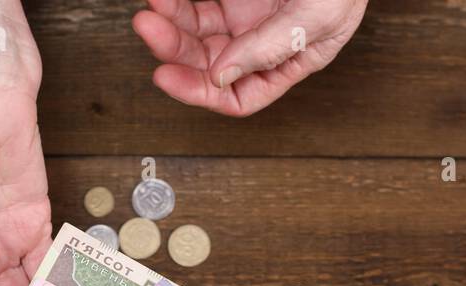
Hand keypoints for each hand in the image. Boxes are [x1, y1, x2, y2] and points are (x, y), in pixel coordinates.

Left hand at [132, 0, 368, 115]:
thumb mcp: (316, 19)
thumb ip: (270, 48)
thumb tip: (221, 78)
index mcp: (286, 63)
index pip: (238, 96)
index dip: (199, 92)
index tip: (168, 77)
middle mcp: (260, 43)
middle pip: (206, 63)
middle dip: (174, 49)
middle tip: (149, 27)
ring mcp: (244, 15)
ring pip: (195, 32)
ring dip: (170, 22)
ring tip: (153, 5)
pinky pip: (196, 2)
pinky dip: (177, 2)